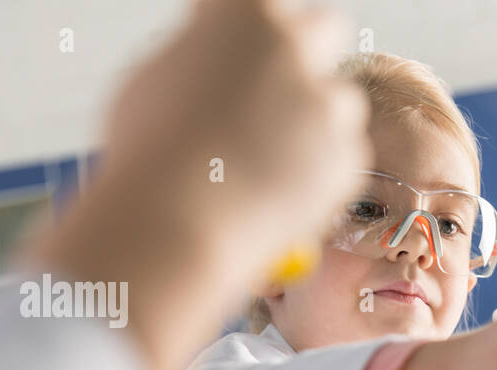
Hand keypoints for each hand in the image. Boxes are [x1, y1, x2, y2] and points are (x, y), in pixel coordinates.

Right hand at [32, 0, 370, 369]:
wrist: (176, 220)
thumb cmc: (150, 153)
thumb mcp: (156, 77)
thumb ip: (202, 57)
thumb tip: (214, 61)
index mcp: (245, 12)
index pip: (260, 3)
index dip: (247, 28)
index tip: (237, 48)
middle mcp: (296, 47)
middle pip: (325, 28)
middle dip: (308, 52)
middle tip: (282, 86)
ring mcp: (327, 103)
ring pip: (339, 101)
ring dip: (317, 120)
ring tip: (270, 158)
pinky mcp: (347, 158)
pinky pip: (343, 158)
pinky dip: (320, 172)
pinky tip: (278, 191)